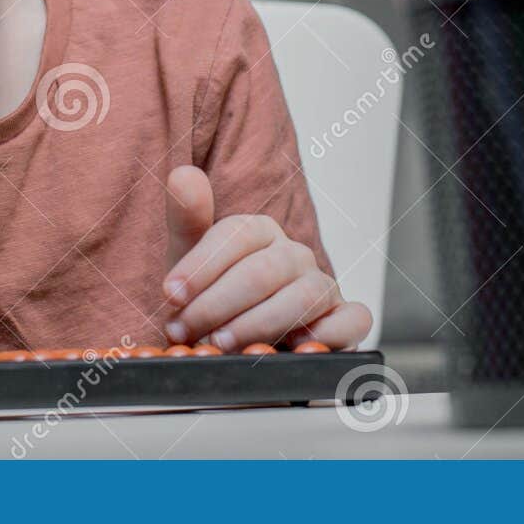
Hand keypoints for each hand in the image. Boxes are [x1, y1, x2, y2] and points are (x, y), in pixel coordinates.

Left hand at [161, 164, 371, 350]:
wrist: (239, 346)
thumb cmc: (214, 299)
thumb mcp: (189, 262)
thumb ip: (186, 218)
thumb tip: (183, 174)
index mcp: (261, 232)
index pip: (236, 235)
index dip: (200, 265)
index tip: (171, 294)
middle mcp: (295, 255)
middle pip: (262, 271)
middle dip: (217, 303)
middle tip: (185, 329)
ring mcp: (323, 287)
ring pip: (302, 297)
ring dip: (258, 323)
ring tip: (222, 342)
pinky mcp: (344, 321)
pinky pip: (351, 320)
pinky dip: (329, 334)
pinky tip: (293, 348)